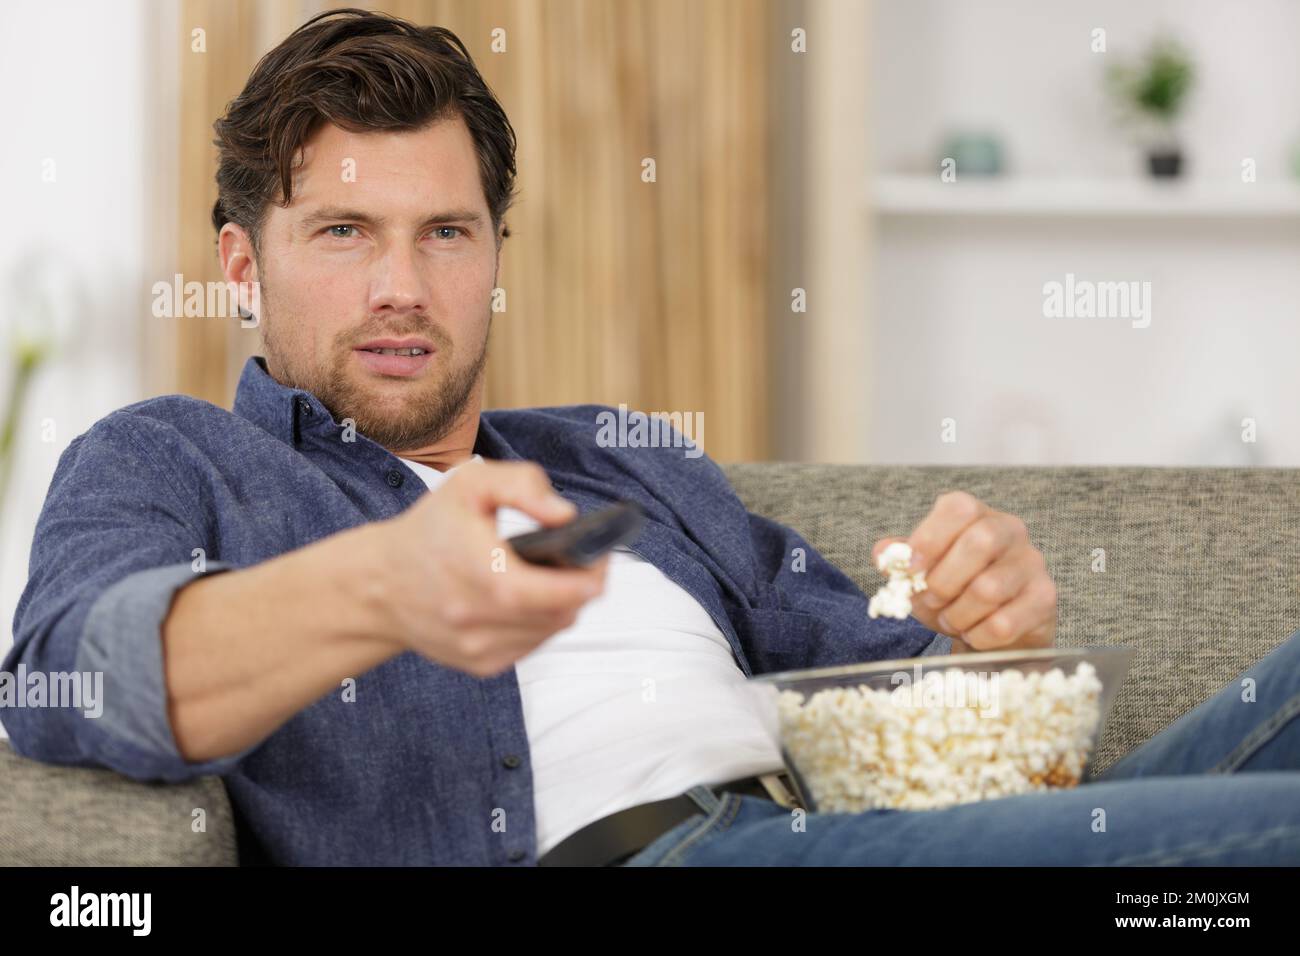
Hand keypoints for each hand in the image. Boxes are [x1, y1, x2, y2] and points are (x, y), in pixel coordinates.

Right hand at [362, 460, 609, 676]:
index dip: (591, 574)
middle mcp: (481, 621)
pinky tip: (529, 599)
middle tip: (581, 559)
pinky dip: (540, 622)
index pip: (562, 593)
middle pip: (565, 613)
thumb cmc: (430, 529)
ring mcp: (480, 649)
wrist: (380, 584)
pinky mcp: (481, 665)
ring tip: (553, 575)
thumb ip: (523, 485)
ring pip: (552, 631)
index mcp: (484, 576)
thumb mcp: (470, 485)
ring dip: (563, 605)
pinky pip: (532, 644)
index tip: (597, 552)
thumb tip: (565, 515)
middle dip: (581, 586)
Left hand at [872, 491, 1056, 651]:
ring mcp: (1032, 563)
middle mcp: (1010, 530)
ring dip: (957, 614)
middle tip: (930, 602)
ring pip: (989, 588)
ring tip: (950, 620)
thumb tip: (884, 553)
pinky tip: (972, 634)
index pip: (958, 508)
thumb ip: (899, 559)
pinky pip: (1004, 622)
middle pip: (979, 542)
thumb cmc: (954, 591)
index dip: (929, 538)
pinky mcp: (1044, 598)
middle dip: (943, 582)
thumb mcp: (922, 571)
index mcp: (975, 514)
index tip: (910, 569)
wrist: (994, 629)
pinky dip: (977, 636)